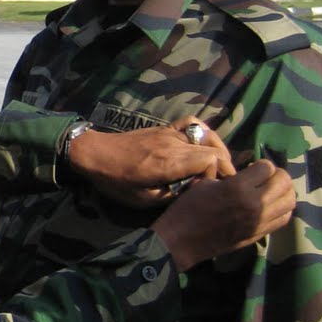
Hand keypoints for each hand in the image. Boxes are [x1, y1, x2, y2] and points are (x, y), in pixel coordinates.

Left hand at [69, 117, 234, 206]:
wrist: (95, 153)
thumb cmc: (115, 180)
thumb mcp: (142, 199)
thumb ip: (171, 196)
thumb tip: (193, 194)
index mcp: (168, 163)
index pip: (210, 161)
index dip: (215, 176)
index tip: (207, 188)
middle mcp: (173, 144)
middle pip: (214, 149)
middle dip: (225, 166)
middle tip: (226, 181)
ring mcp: (170, 133)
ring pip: (207, 136)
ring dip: (218, 151)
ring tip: (221, 166)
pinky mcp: (164, 128)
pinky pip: (191, 123)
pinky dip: (203, 132)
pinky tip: (204, 144)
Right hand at [151, 159, 295, 269]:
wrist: (182, 241)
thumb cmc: (188, 208)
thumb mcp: (204, 183)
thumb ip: (229, 176)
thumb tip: (245, 173)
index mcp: (238, 187)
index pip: (267, 167)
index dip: (260, 165)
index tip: (252, 168)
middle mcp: (255, 204)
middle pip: (284, 181)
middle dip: (276, 175)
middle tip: (264, 177)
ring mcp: (260, 221)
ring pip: (290, 200)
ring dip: (283, 191)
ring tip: (270, 190)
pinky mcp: (260, 234)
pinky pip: (284, 218)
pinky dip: (282, 208)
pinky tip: (269, 206)